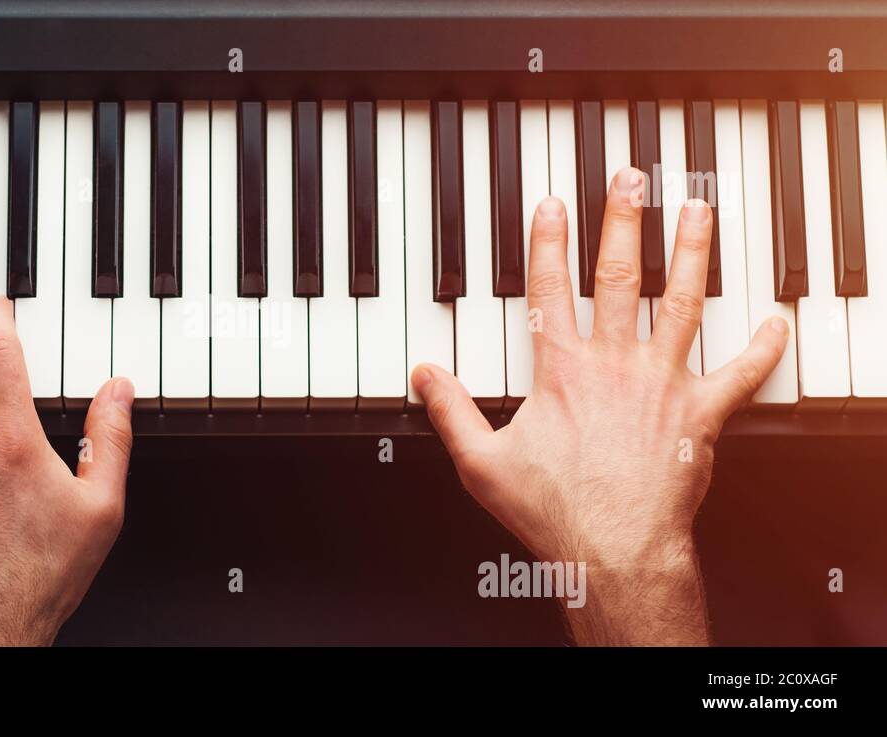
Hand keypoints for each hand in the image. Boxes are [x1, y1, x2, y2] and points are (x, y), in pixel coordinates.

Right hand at [412, 168, 788, 644]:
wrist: (613, 546)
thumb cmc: (553, 509)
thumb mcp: (480, 462)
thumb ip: (451, 411)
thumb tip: (424, 375)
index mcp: (561, 372)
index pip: (550, 290)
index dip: (548, 242)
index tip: (553, 204)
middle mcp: (614, 365)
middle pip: (619, 278)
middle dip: (623, 222)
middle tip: (632, 179)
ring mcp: (661, 384)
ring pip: (681, 304)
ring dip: (691, 253)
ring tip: (698, 211)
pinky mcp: (700, 414)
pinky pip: (738, 375)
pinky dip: (761, 348)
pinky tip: (776, 322)